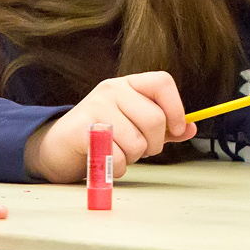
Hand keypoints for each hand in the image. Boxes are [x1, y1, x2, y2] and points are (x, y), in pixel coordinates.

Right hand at [27, 71, 196, 182]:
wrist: (58, 147)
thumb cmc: (104, 135)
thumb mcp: (136, 125)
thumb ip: (165, 127)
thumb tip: (192, 127)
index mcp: (128, 84)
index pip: (162, 82)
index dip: (176, 108)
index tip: (176, 129)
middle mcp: (112, 89)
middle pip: (155, 119)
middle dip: (155, 144)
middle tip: (144, 149)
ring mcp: (95, 107)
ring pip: (137, 142)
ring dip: (134, 157)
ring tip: (120, 151)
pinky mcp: (82, 130)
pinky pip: (117, 156)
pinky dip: (118, 167)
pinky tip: (106, 160)